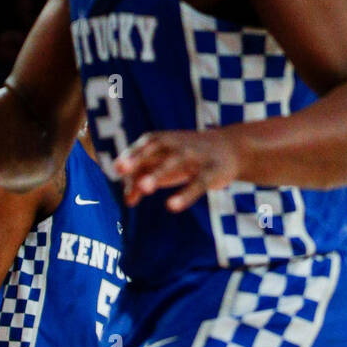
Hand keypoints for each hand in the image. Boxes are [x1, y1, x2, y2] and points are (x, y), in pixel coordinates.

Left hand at [114, 129, 240, 211]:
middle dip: (138, 158)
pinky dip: (185, 194)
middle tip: (120, 168)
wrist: (230, 148)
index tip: (116, 168)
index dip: (131, 156)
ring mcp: (195, 157)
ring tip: (144, 188)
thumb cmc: (188, 157)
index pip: (144, 146)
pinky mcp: (211, 172)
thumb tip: (127, 200)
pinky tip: (171, 206)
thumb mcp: (165, 164)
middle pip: (155, 149)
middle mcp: (178, 145)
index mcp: (164, 141)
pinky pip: (197, 184)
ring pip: (175, 163)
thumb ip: (143, 178)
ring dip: (158, 173)